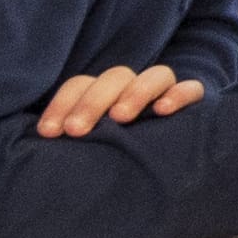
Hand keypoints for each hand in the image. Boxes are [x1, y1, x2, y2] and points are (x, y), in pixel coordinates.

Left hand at [34, 63, 203, 139]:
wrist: (170, 162)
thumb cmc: (115, 156)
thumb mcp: (89, 146)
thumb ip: (75, 139)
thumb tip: (44, 144)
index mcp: (104, 93)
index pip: (80, 85)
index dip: (62, 105)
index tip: (50, 133)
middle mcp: (134, 88)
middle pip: (114, 78)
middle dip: (92, 103)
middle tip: (76, 130)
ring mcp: (165, 93)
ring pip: (154, 75)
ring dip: (135, 93)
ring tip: (120, 117)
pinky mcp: (194, 103)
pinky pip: (192, 89)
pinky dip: (179, 94)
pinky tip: (164, 110)